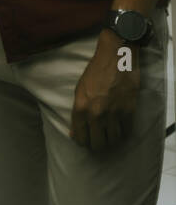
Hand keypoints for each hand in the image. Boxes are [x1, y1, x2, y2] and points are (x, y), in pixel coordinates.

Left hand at [70, 32, 140, 151]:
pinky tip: (119, 129)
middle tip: (97, 140)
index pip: (80, 137)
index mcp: (81, 108)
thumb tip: (74, 134)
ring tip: (108, 135)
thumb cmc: (94, 73)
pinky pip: (126, 132)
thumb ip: (77, 113)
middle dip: (96, 144)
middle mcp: (96, 114)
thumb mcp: (79, 91)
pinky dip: (122, 133)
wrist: (115, 60)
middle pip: (97, 143)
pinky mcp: (129, 112)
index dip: (82, 142)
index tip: (85, 141)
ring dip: (110, 140)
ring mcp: (114, 114)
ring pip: (113, 140)